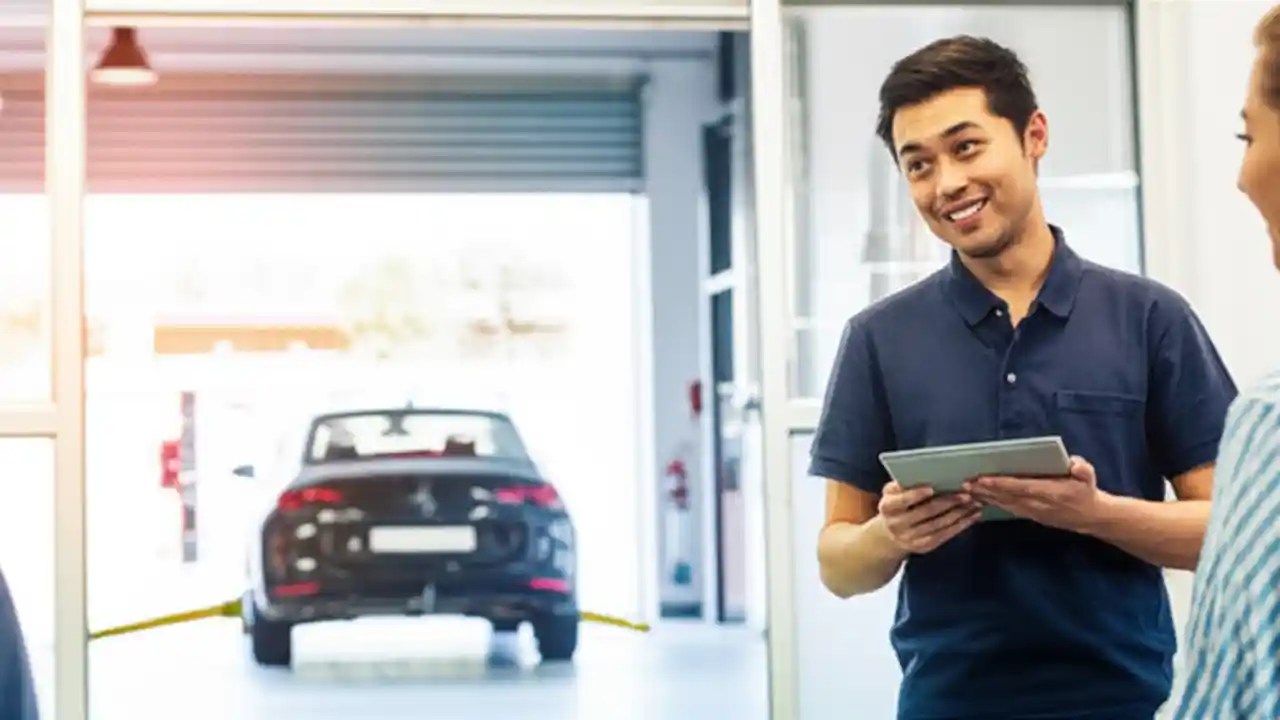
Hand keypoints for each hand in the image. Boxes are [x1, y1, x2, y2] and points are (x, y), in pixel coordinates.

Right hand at [878, 482, 982, 553]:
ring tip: (974, 502)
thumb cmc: (897, 503)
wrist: (891, 531)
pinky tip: (972, 516)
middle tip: (966, 493)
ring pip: (938, 525)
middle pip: (925, 512)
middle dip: (947, 502)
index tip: (932, 487)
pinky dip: (961, 525)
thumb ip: (906, 484)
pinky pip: (945, 535)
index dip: (916, 494)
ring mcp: (910, 538)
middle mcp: (896, 524)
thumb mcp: (894, 492)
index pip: (902, 500)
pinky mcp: (923, 546)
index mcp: (887, 506)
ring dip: (959, 513)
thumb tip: (930, 472)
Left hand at [963, 456, 1104, 532]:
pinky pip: (1008, 509)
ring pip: (1004, 504)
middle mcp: (1038, 504)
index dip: (1002, 483)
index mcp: (1051, 492)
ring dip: (985, 497)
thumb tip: (1073, 463)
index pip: (1021, 487)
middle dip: (985, 490)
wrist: (1090, 517)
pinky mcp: (1030, 515)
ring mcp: (1033, 511)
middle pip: (1007, 496)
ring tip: (966, 491)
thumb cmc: (1085, 491)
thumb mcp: (1089, 476)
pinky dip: (993, 504)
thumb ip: (1082, 469)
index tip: (983, 479)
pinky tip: (979, 499)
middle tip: (965, 484)